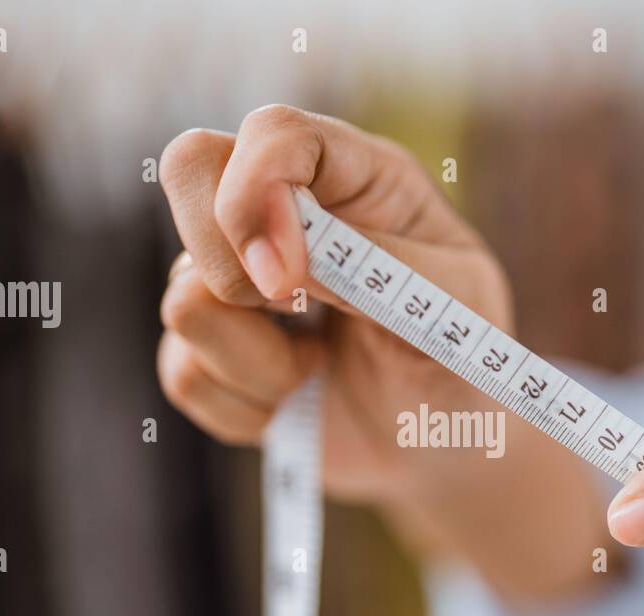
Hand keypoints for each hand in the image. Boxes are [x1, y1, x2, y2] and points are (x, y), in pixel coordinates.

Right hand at [156, 105, 511, 499]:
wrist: (441, 453)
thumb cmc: (461, 366)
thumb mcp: (457, 309)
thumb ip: (382, 269)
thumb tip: (284, 255)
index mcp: (358, 179)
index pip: (275, 133)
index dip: (258, 190)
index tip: (283, 279)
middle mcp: (287, 212)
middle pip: (190, 169)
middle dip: (229, 264)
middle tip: (298, 315)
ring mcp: (239, 277)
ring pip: (182, 296)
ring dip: (259, 362)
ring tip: (318, 368)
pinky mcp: (213, 347)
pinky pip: (184, 373)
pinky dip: (245, 408)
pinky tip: (293, 402)